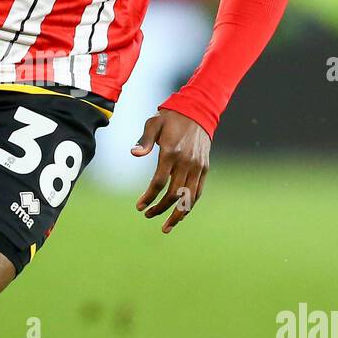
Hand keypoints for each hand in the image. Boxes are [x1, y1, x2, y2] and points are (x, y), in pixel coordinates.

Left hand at [131, 110, 210, 232]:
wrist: (197, 111)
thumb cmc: (171, 117)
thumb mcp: (154, 124)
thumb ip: (144, 141)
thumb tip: (134, 153)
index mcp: (171, 152)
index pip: (159, 182)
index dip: (149, 197)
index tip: (139, 206)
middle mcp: (186, 162)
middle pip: (173, 194)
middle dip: (160, 209)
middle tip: (147, 215)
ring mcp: (197, 166)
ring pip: (189, 198)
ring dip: (177, 214)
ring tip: (166, 227)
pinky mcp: (204, 168)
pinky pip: (198, 191)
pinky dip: (190, 205)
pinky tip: (181, 214)